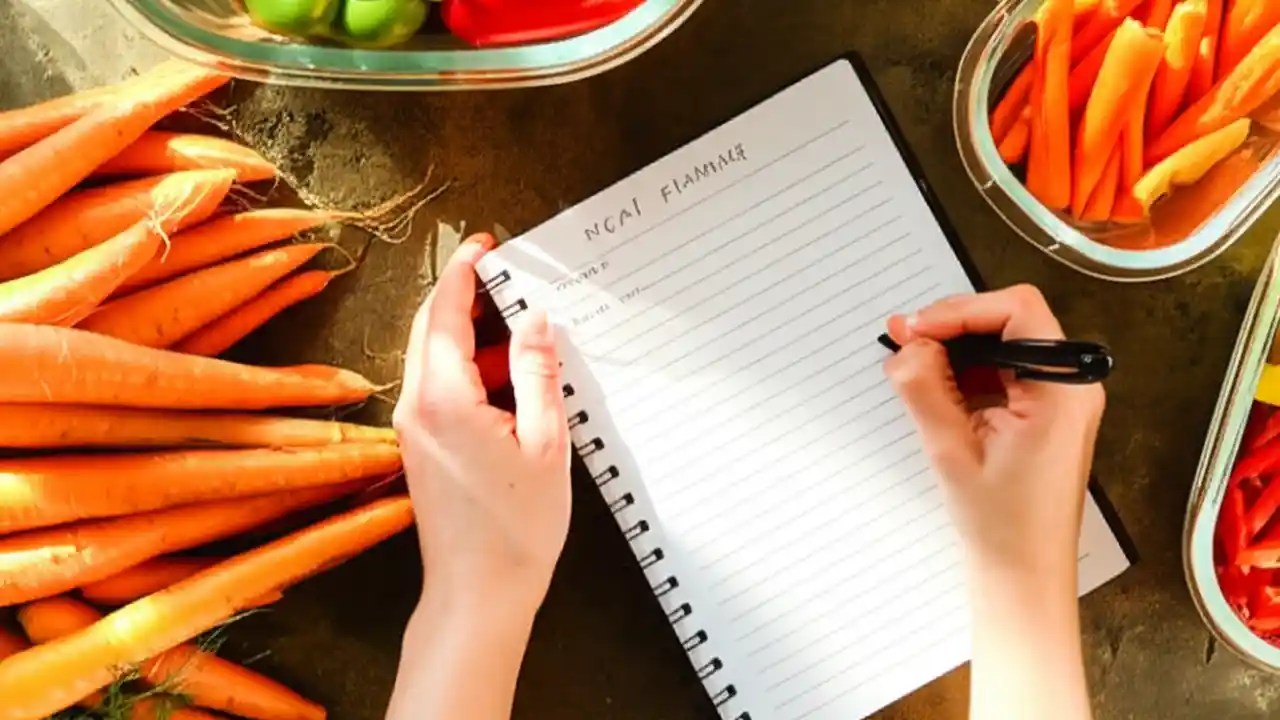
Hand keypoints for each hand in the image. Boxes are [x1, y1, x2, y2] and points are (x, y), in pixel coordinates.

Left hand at [393, 233, 571, 617]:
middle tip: (509, 279)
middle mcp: (416, 408)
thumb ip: (538, 372)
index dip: (464, 272)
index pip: (444, 313)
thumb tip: (536, 320)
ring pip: (437, 359)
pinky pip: (441, 389)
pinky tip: (512, 383)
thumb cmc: (515, 530)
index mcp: (443, 399)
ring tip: (526, 336)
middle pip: (432, 329)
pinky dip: (472, 371)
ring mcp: (414, 429)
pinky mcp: (422, 447)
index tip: (484, 246)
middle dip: (468, 297)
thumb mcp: (546, 442)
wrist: (478, 595)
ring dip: (474, 338)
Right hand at [883, 284, 1105, 576]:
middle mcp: (1071, 387)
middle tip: (905, 341)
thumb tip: (907, 346)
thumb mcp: (951, 451)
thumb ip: (925, 389)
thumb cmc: (1004, 526)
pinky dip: (965, 372)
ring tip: (912, 366)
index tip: (920, 330)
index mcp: (1062, 391)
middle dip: (952, 328)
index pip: (1017, 310)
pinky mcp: (1044, 412)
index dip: (961, 311)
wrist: (1024, 574)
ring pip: (1002, 344)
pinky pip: (1003, 371)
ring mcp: (1060, 399)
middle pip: (1009, 321)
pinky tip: (933, 386)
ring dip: (954, 350)